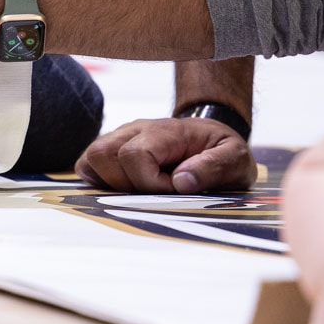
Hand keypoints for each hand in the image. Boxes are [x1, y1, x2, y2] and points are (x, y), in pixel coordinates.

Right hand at [77, 116, 255, 193]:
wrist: (211, 138)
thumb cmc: (222, 150)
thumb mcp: (236, 158)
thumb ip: (214, 167)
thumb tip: (180, 181)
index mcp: (165, 131)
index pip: (135, 154)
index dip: (149, 183)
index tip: (172, 191)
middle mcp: (135, 130)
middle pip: (102, 155)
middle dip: (125, 185)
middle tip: (153, 193)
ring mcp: (120, 138)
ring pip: (90, 159)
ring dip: (109, 184)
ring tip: (139, 191)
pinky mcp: (111, 150)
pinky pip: (87, 165)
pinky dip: (99, 182)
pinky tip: (125, 189)